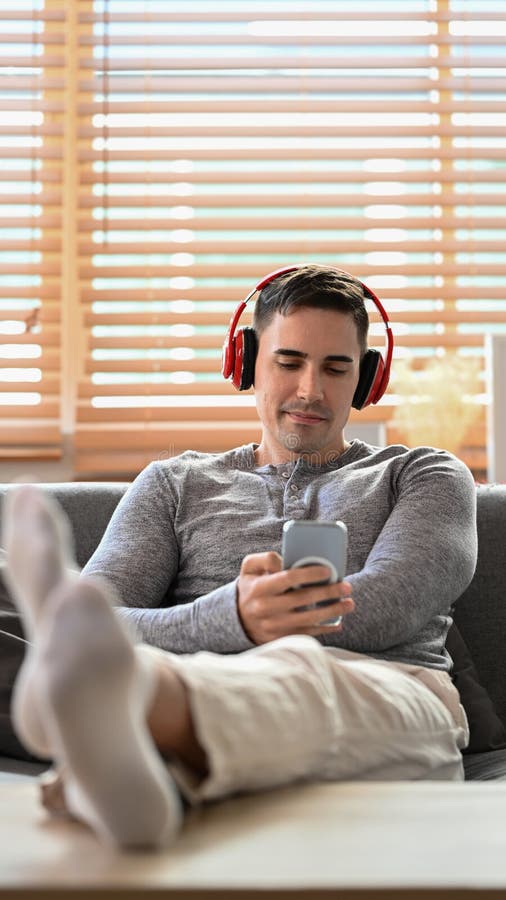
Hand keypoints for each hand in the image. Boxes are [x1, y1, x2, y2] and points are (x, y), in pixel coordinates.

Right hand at [237, 551, 353, 644]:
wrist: (237, 618)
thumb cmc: (250, 587)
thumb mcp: (249, 567)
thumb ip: (266, 558)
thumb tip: (287, 562)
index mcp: (259, 588)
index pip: (287, 578)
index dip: (309, 574)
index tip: (328, 571)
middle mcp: (265, 608)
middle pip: (302, 600)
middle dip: (328, 593)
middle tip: (346, 587)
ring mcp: (273, 626)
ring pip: (308, 620)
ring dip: (332, 612)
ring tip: (349, 604)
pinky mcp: (279, 639)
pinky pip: (305, 634)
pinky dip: (324, 629)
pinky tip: (337, 623)